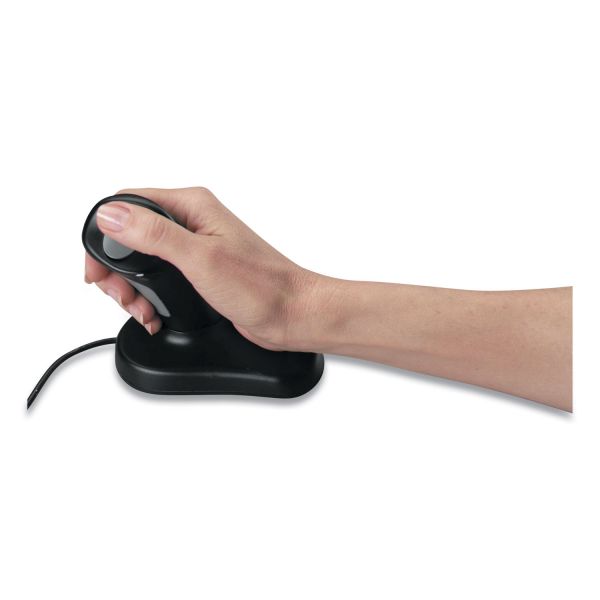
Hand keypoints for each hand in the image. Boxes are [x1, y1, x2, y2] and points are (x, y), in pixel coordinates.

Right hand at [85, 187, 316, 349]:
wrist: (291, 313)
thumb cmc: (261, 286)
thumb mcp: (201, 259)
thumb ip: (155, 234)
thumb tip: (112, 215)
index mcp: (192, 205)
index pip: (128, 203)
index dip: (104, 233)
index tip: (99, 268)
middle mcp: (192, 221)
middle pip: (130, 233)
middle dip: (116, 268)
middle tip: (121, 295)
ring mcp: (194, 246)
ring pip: (141, 259)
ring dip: (131, 286)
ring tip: (141, 309)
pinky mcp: (198, 270)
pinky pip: (159, 277)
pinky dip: (149, 296)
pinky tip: (153, 313)